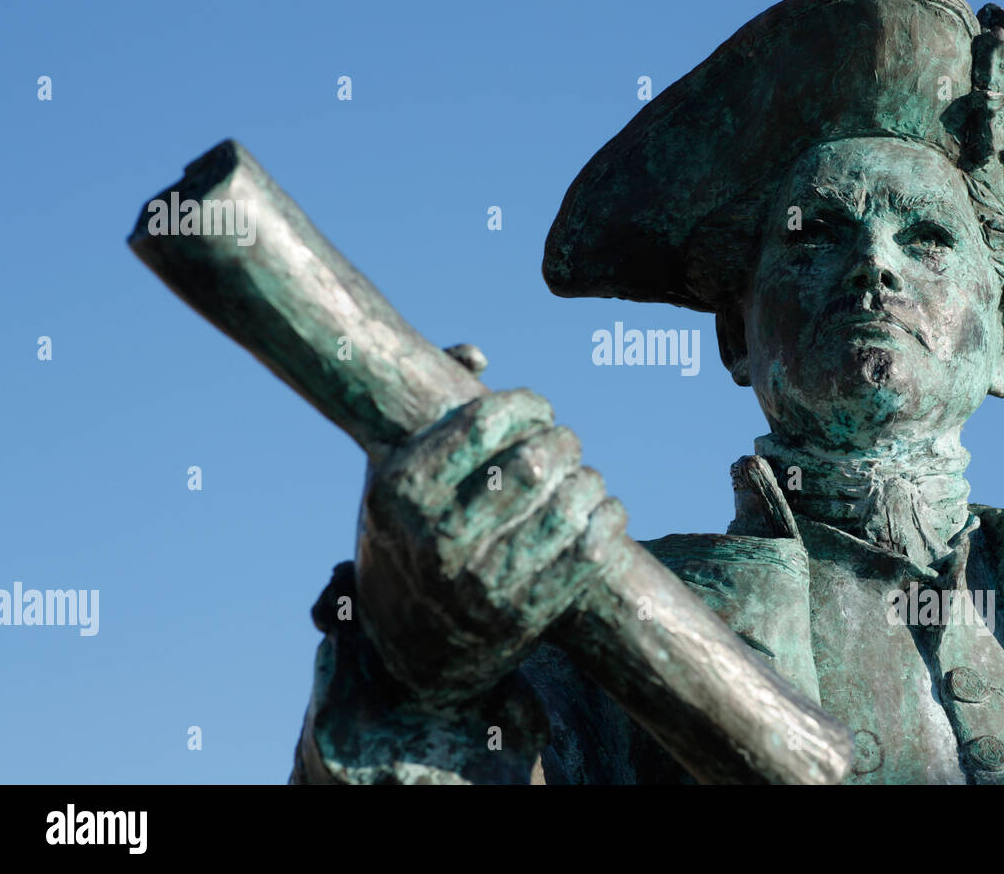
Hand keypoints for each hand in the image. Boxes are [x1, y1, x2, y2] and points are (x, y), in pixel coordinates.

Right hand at [354, 384, 618, 704]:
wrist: (413, 648)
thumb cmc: (410, 537)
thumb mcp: (394, 474)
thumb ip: (429, 404)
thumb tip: (477, 354)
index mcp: (400, 494)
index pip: (485, 422)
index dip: (525, 405)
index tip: (538, 409)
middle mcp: (436, 541)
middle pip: (535, 462)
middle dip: (562, 441)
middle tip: (565, 443)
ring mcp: (481, 585)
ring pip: (570, 504)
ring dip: (589, 480)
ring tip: (583, 477)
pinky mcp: (524, 617)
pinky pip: (591, 551)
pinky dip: (609, 518)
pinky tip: (603, 508)